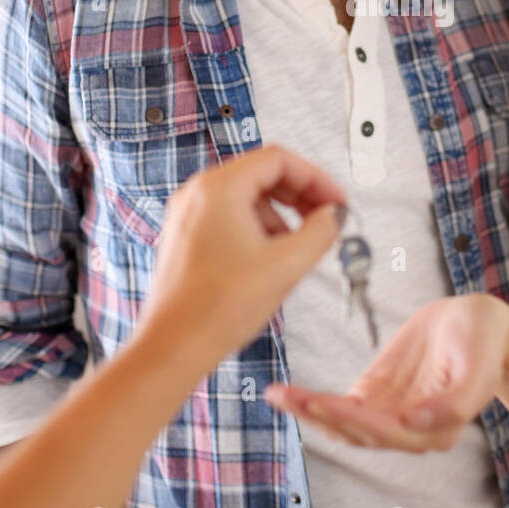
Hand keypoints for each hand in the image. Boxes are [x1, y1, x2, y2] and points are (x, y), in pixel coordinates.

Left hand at [139, 144, 345, 373]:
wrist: (174, 347)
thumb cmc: (215, 309)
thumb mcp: (286, 266)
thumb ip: (320, 232)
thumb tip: (332, 216)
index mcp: (219, 189)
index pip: (278, 160)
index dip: (315, 178)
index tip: (334, 201)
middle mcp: (198, 194)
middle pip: (262, 174)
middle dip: (299, 195)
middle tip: (324, 218)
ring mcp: (188, 215)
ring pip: (247, 197)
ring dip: (280, 215)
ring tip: (297, 247)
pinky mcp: (186, 237)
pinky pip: (230, 217)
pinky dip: (257, 228)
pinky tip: (270, 258)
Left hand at [264, 293, 508, 450]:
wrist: (477, 322)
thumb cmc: (483, 341)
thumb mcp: (480, 366)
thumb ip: (456, 402)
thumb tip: (415, 423)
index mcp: (438, 429)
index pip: (390, 430)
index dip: (357, 420)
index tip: (327, 404)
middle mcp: (410, 430)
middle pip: (358, 431)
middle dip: (322, 415)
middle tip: (291, 397)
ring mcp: (390, 414)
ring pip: (342, 424)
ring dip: (309, 412)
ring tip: (278, 396)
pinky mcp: (375, 396)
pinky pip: (339, 406)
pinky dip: (312, 402)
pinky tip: (288, 394)